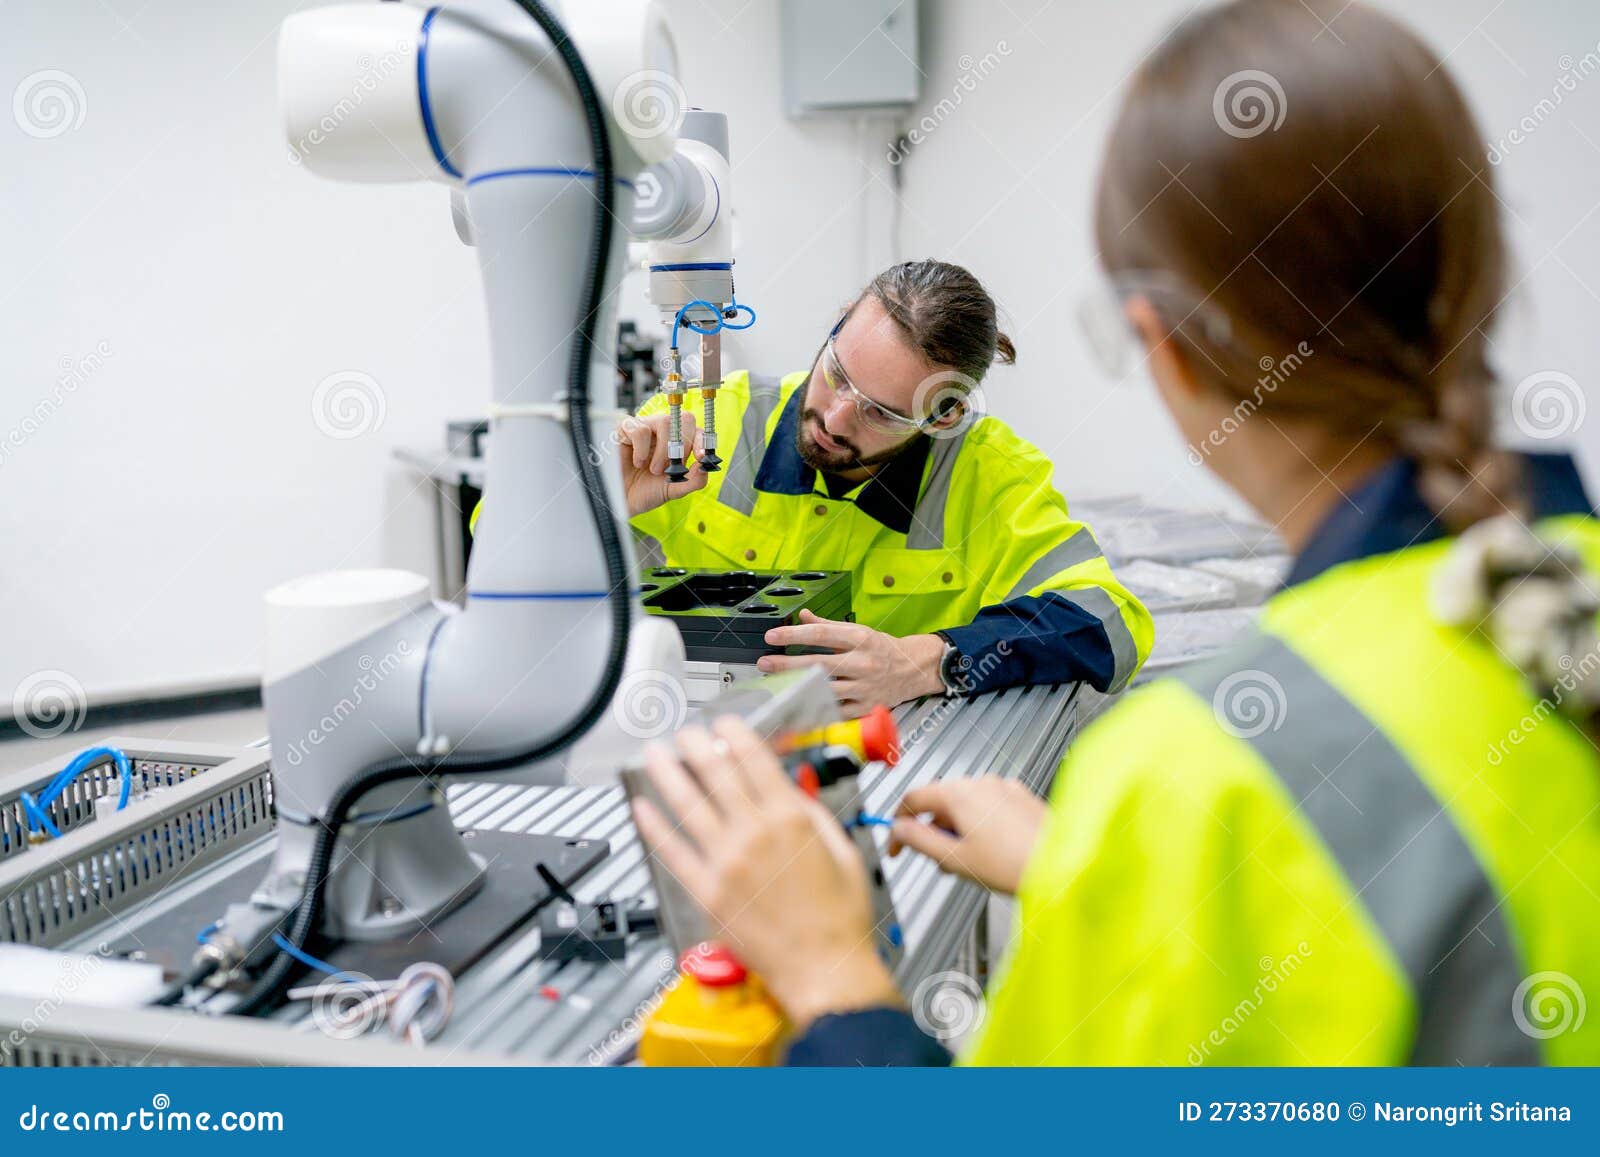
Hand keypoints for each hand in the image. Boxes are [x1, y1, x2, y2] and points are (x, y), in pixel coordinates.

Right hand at [617, 411, 706, 516]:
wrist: (620, 500)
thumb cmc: (644, 492)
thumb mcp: (674, 490)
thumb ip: (693, 480)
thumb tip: (706, 467)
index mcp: (679, 445)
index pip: (698, 431)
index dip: (703, 441)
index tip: (701, 456)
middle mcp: (665, 433)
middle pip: (685, 418)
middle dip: (683, 444)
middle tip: (674, 464)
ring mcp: (647, 428)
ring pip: (665, 422)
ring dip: (663, 450)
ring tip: (654, 469)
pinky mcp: (626, 429)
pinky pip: (641, 429)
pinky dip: (642, 449)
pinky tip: (637, 462)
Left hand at [630, 716, 902, 1030]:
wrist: (825, 969)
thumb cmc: (840, 919)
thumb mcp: (844, 851)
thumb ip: (814, 815)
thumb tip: (790, 790)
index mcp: (791, 819)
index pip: (753, 759)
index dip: (734, 733)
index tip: (723, 723)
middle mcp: (754, 835)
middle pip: (715, 773)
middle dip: (696, 744)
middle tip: (684, 732)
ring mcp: (726, 864)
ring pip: (687, 805)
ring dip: (668, 773)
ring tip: (655, 753)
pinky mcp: (707, 893)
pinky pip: (674, 852)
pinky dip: (655, 827)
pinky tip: (643, 808)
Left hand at [756, 611, 944, 715]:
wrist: (913, 670)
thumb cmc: (883, 650)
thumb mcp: (858, 631)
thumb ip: (827, 625)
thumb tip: (802, 615)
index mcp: (860, 639)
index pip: (821, 634)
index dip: (793, 635)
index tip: (773, 636)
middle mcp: (862, 662)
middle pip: (819, 663)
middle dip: (787, 664)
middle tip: (765, 663)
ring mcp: (864, 687)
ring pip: (826, 688)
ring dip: (798, 686)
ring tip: (777, 684)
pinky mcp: (865, 707)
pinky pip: (836, 710)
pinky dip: (817, 708)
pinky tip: (799, 705)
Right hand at [888, 778, 1047, 894]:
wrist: (1061, 864)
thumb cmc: (1014, 864)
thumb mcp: (955, 859)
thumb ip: (919, 841)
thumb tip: (898, 831)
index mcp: (959, 794)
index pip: (913, 799)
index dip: (899, 825)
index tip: (897, 845)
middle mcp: (981, 783)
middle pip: (940, 801)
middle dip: (934, 831)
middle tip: (938, 860)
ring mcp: (1003, 787)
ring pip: (965, 804)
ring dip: (958, 829)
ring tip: (970, 861)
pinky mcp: (1020, 796)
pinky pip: (989, 805)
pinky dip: (981, 823)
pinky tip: (991, 850)